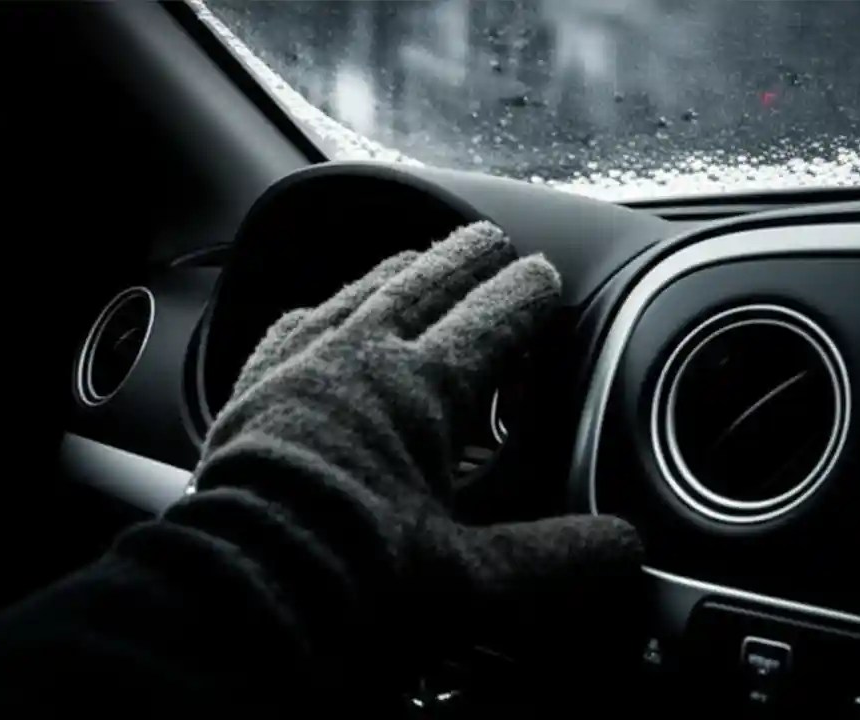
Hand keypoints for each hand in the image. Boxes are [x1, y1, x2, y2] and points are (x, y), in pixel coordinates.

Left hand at [195, 221, 641, 679]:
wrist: (234, 594)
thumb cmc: (347, 580)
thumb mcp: (472, 579)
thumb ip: (558, 557)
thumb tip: (625, 547)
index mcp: (422, 388)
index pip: (494, 315)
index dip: (529, 292)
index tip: (546, 280)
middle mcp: (359, 357)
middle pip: (426, 279)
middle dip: (467, 256)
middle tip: (492, 243)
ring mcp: (299, 364)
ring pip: (358, 288)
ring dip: (400, 270)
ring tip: (422, 260)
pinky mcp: (252, 389)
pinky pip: (293, 322)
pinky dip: (323, 307)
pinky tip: (322, 311)